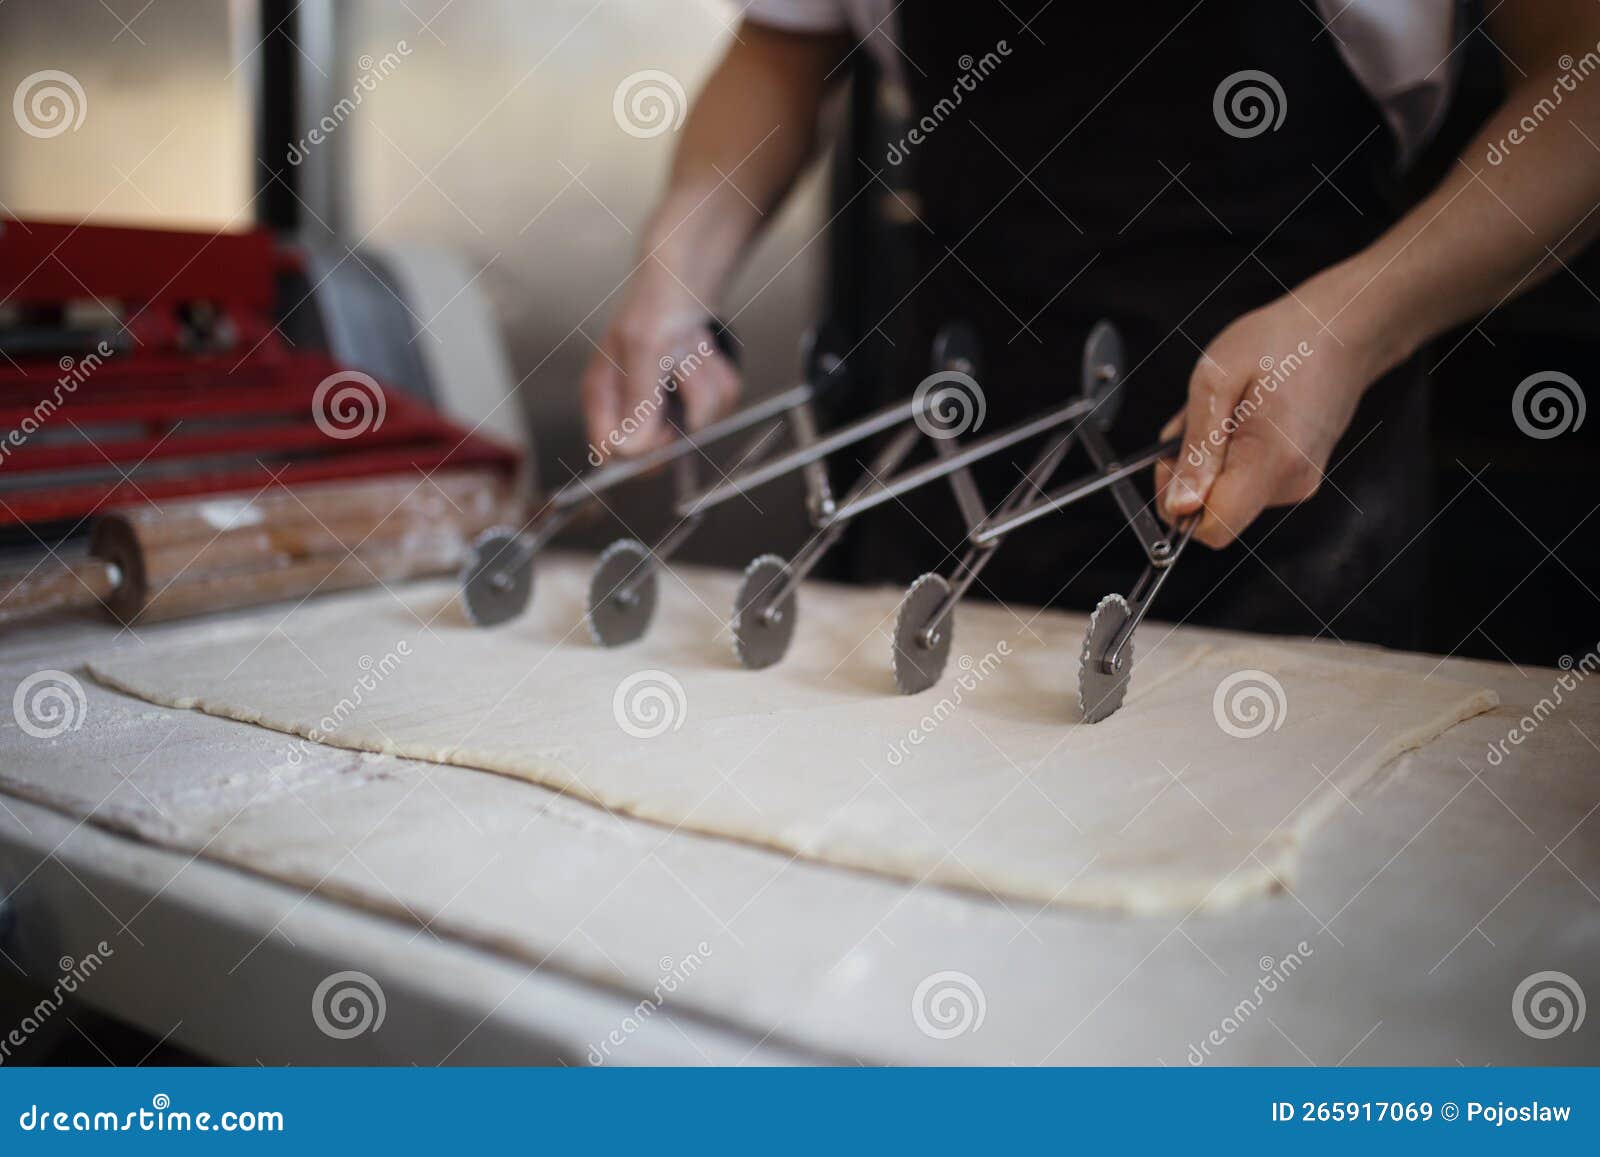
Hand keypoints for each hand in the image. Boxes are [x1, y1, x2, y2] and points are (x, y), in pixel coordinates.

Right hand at [580, 265, 741, 460]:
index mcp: (602, 398)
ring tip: (690, 345)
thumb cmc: (655, 304)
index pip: (612, 454)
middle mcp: (630, 408)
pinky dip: (719, 374)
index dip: (641, 451)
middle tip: (680, 360)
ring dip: (706, 377)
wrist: (687, 279)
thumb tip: (628, 451)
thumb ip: (638, 400)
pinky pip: (723, 403)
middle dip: (686, 401)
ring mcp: (666, 408)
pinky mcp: (697, 402)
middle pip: (666, 445)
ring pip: (704, 420)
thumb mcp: (644, 347)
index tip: (666, 428)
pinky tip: (704, 350)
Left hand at [1155, 282, 1388, 548]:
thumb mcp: (1215, 382)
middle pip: (1217, 512)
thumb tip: (1178, 506)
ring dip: (1210, 458)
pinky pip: (1247, 479)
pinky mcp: (1299, 473)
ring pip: (1229, 493)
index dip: (1179, 502)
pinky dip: (1231, 453)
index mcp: (1271, 463)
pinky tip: (1241, 415)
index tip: (1172, 461)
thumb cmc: (1283, 341)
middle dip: (1192, 472)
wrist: (1341, 328)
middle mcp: (1291, 483)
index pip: (1213, 529)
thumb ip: (1195, 450)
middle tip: (1199, 420)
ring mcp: (1299, 481)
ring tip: (1227, 409)